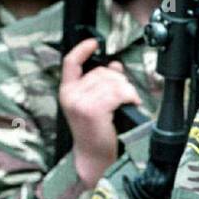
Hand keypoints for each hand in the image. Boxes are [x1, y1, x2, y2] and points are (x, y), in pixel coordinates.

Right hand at [59, 37, 141, 188]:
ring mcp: (80, 102)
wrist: (95, 156)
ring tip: (126, 103)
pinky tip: (130, 104)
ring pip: (113, 81)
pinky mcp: (92, 109)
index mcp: (68, 92)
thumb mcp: (95, 103)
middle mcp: (70, 95)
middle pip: (102, 71)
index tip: (94, 43)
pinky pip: (118, 92)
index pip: (71, 63)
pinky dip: (129, 96)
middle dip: (119, 81)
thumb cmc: (97, 132)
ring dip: (126, 90)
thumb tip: (115, 65)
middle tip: (123, 97)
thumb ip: (102, 83)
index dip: (83, 49)